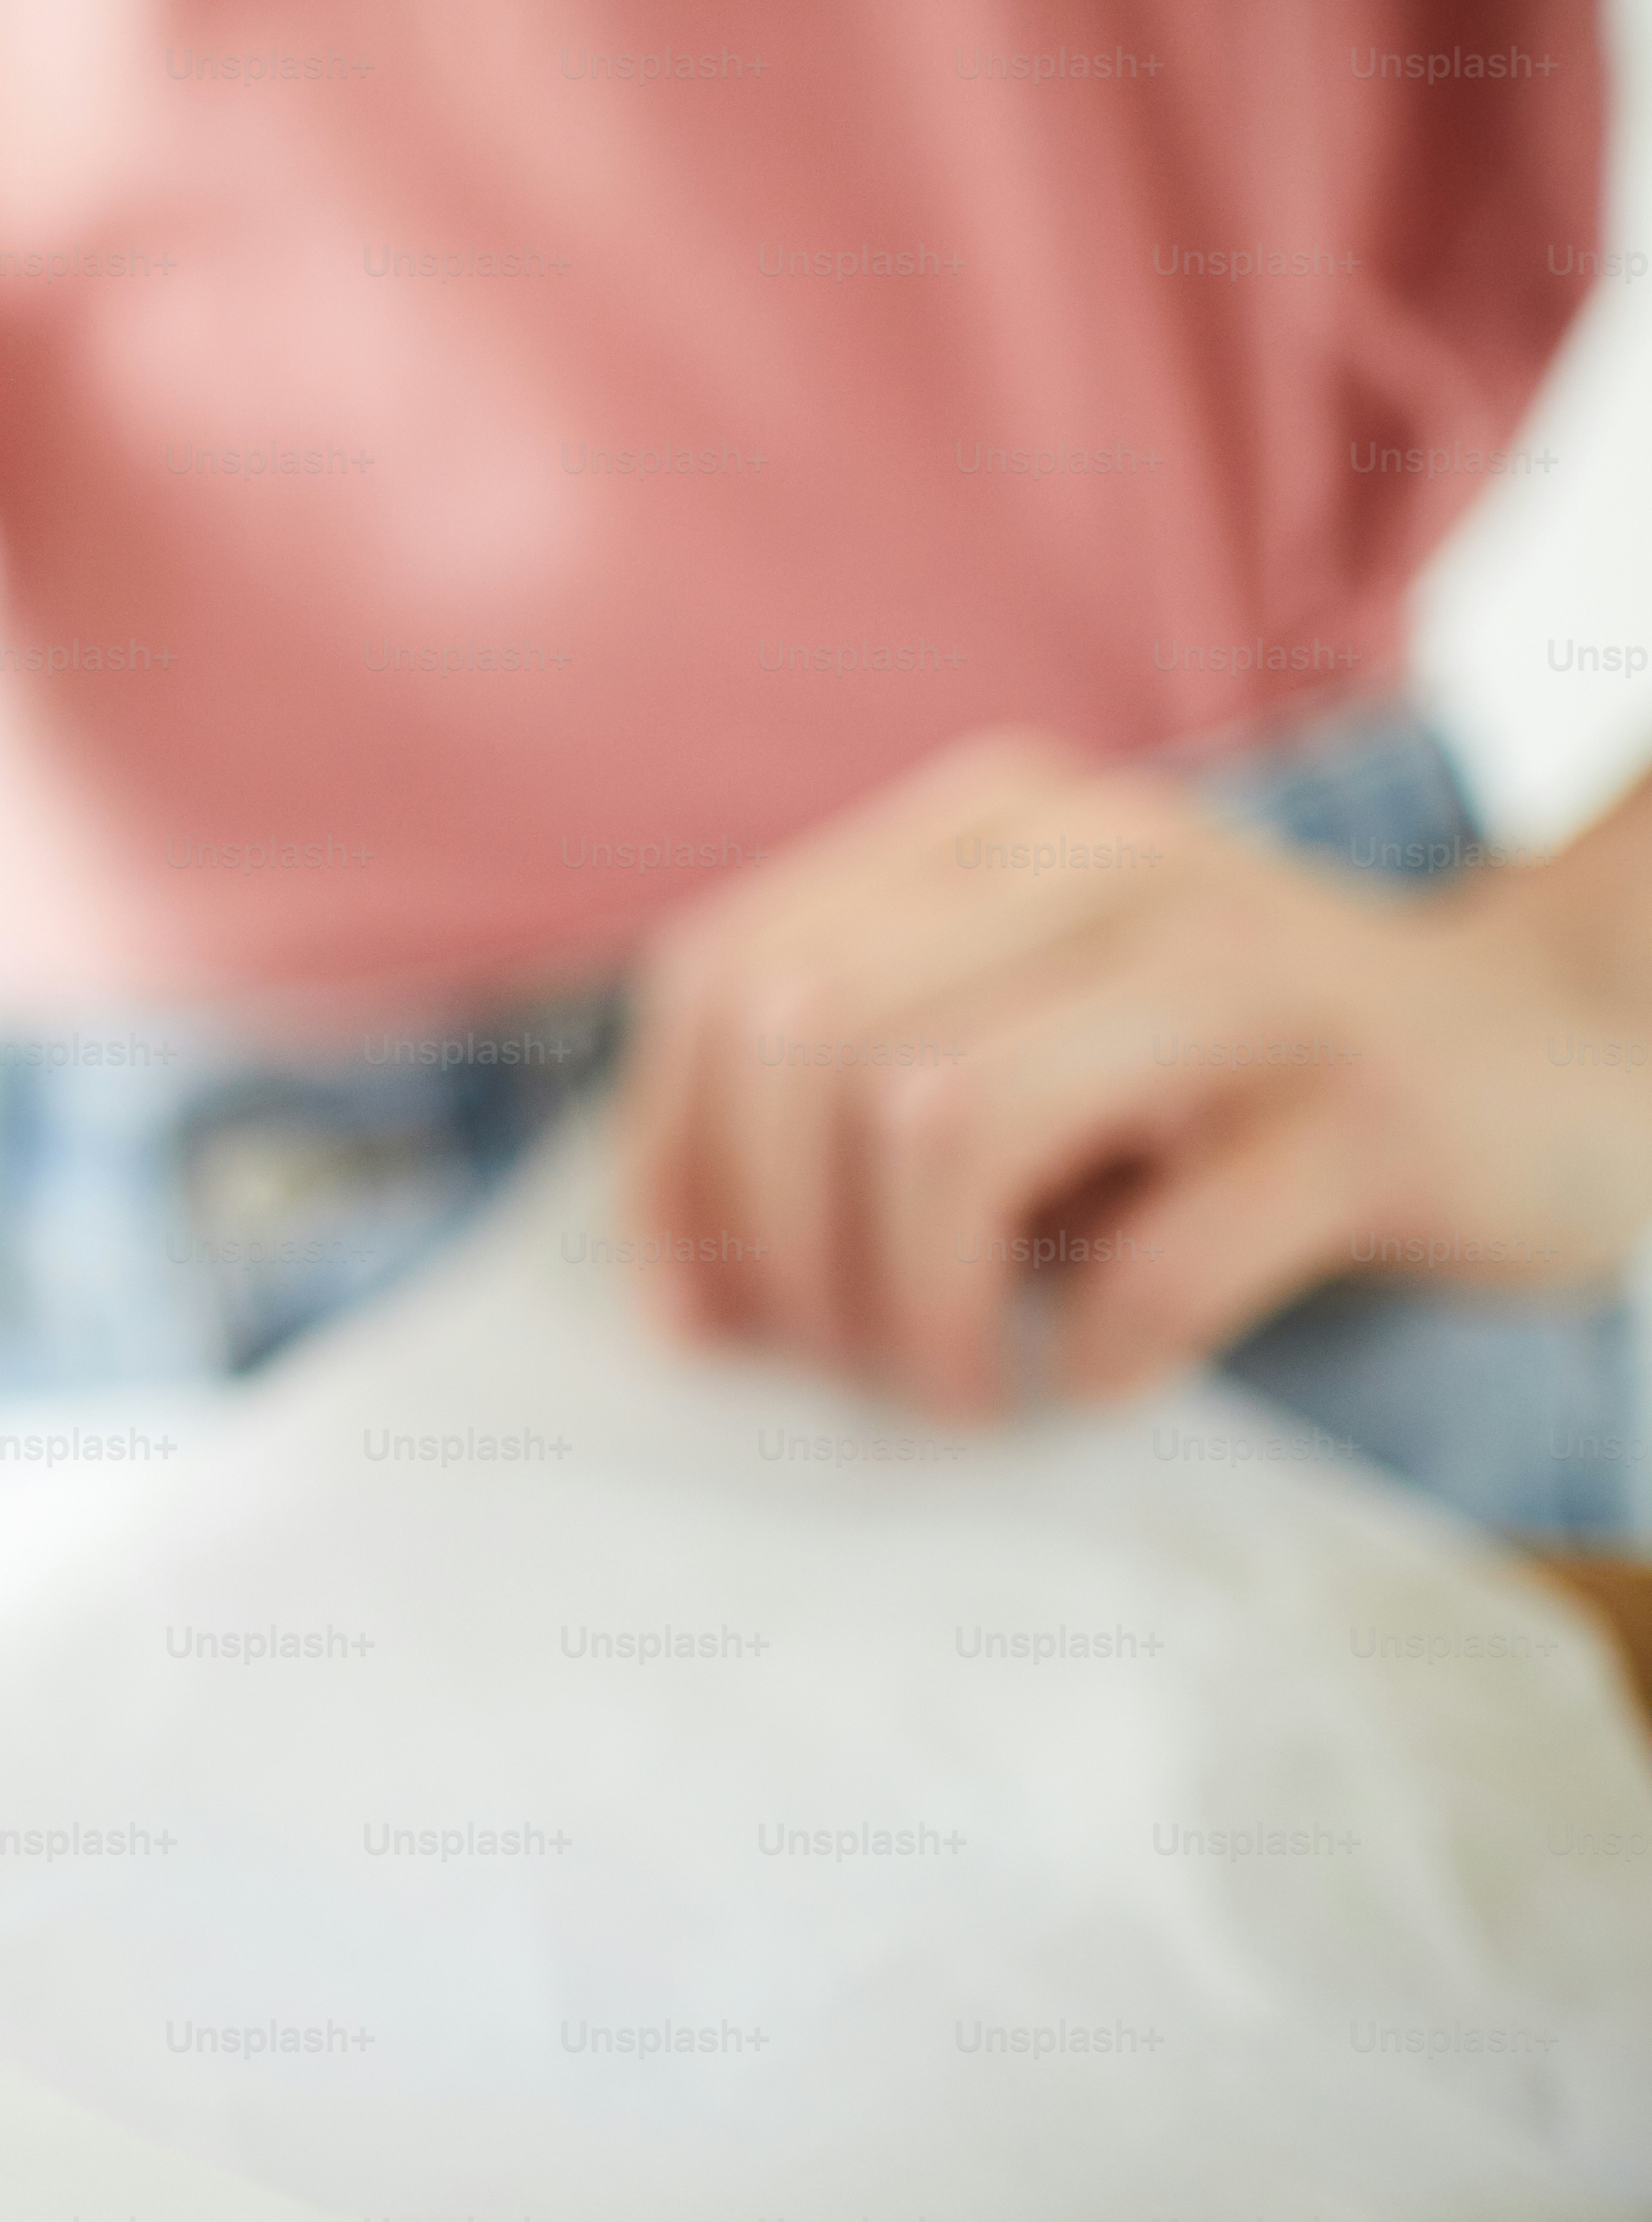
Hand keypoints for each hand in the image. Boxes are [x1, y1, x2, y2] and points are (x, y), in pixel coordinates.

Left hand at [621, 731, 1651, 1418]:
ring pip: (942, 1130)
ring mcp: (1247, 973)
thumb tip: (673, 1283)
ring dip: (917, 1313)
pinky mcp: (1366, 1107)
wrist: (1556, 1053)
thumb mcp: (1017, 1035)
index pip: (724, 976)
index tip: (702, 1316)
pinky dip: (1098, 1355)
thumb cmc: (1230, 1084)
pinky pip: (1157, 1256)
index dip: (674, 1167)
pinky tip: (1104, 1382)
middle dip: (788, 1254)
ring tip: (962, 1388)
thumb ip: (839, 1102)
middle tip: (855, 1366)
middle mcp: (1105, 861)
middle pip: (810, 1052)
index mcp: (987, 825)